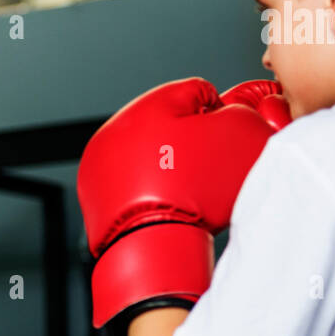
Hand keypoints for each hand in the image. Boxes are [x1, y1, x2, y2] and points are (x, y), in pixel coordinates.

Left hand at [77, 78, 280, 332]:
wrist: (155, 245)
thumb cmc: (198, 190)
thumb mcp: (239, 136)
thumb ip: (240, 111)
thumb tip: (232, 110)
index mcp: (149, 104)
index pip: (197, 91)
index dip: (220, 114)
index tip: (226, 138)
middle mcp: (116, 127)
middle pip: (167, 122)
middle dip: (192, 139)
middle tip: (208, 166)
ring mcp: (99, 160)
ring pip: (147, 151)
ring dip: (168, 164)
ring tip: (186, 189)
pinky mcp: (94, 190)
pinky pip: (130, 179)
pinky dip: (148, 187)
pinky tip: (164, 202)